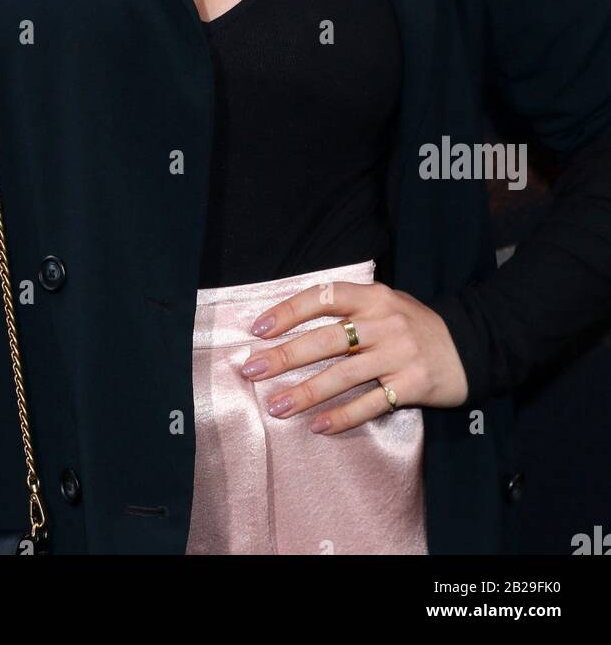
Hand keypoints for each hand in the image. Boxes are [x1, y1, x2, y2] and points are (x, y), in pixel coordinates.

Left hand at [240, 279, 468, 432]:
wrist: (472, 346)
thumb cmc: (416, 325)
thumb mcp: (386, 303)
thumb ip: (350, 309)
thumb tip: (294, 325)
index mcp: (373, 297)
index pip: (323, 297)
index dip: (288, 310)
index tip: (259, 329)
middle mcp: (383, 322)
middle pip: (325, 339)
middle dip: (284, 355)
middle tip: (251, 370)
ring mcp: (398, 354)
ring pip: (342, 375)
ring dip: (305, 393)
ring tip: (276, 406)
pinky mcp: (411, 385)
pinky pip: (370, 403)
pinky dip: (342, 416)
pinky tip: (318, 426)